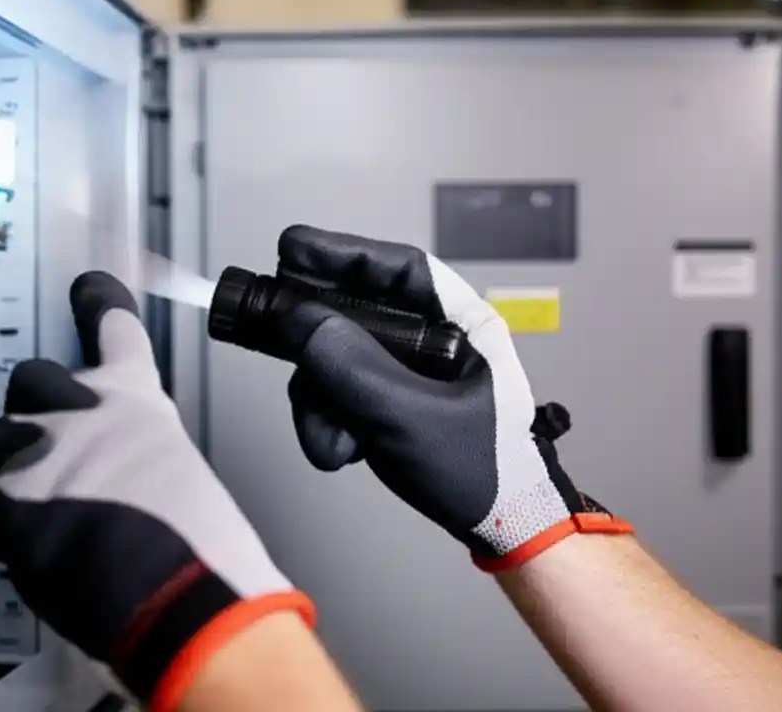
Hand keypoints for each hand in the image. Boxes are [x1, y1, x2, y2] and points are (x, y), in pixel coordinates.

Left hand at [0, 272, 313, 710]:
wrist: (183, 599)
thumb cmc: (202, 548)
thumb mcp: (183, 473)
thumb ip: (139, 451)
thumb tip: (119, 469)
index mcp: (137, 400)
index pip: (112, 323)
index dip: (97, 301)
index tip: (88, 287)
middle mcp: (83, 410)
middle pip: (32, 378)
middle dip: (36, 409)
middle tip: (54, 449)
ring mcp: (39, 452)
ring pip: (3, 444)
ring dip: (19, 473)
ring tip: (55, 518)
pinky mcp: (5, 505)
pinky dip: (8, 535)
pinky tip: (43, 555)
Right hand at [275, 225, 632, 570]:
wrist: (504, 532)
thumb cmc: (485, 474)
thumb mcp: (409, 418)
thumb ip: (352, 368)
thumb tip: (300, 322)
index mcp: (462, 326)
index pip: (401, 269)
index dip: (345, 253)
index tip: (294, 249)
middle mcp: (435, 342)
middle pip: (358, 313)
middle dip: (318, 342)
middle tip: (276, 334)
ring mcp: (412, 374)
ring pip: (340, 359)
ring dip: (319, 400)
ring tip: (329, 441)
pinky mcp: (393, 403)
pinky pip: (342, 393)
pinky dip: (330, 421)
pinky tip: (340, 450)